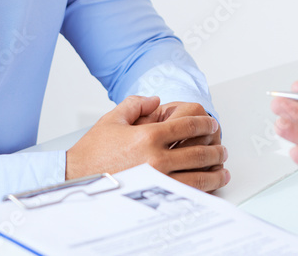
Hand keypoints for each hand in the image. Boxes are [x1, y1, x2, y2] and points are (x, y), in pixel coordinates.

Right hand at [66, 95, 228, 191]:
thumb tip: (156, 100)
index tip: (211, 123)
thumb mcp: (113, 119)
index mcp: (148, 136)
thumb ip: (136, 104)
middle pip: (199, 152)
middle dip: (216, 149)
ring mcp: (157, 181)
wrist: (76, 179)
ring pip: (198, 176)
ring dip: (215, 171)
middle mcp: (156, 159)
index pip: (189, 126)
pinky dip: (203, 190)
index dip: (205, 123)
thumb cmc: (93, 152)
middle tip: (221, 148)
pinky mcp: (154, 198)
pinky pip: (187, 194)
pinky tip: (208, 186)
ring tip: (222, 168)